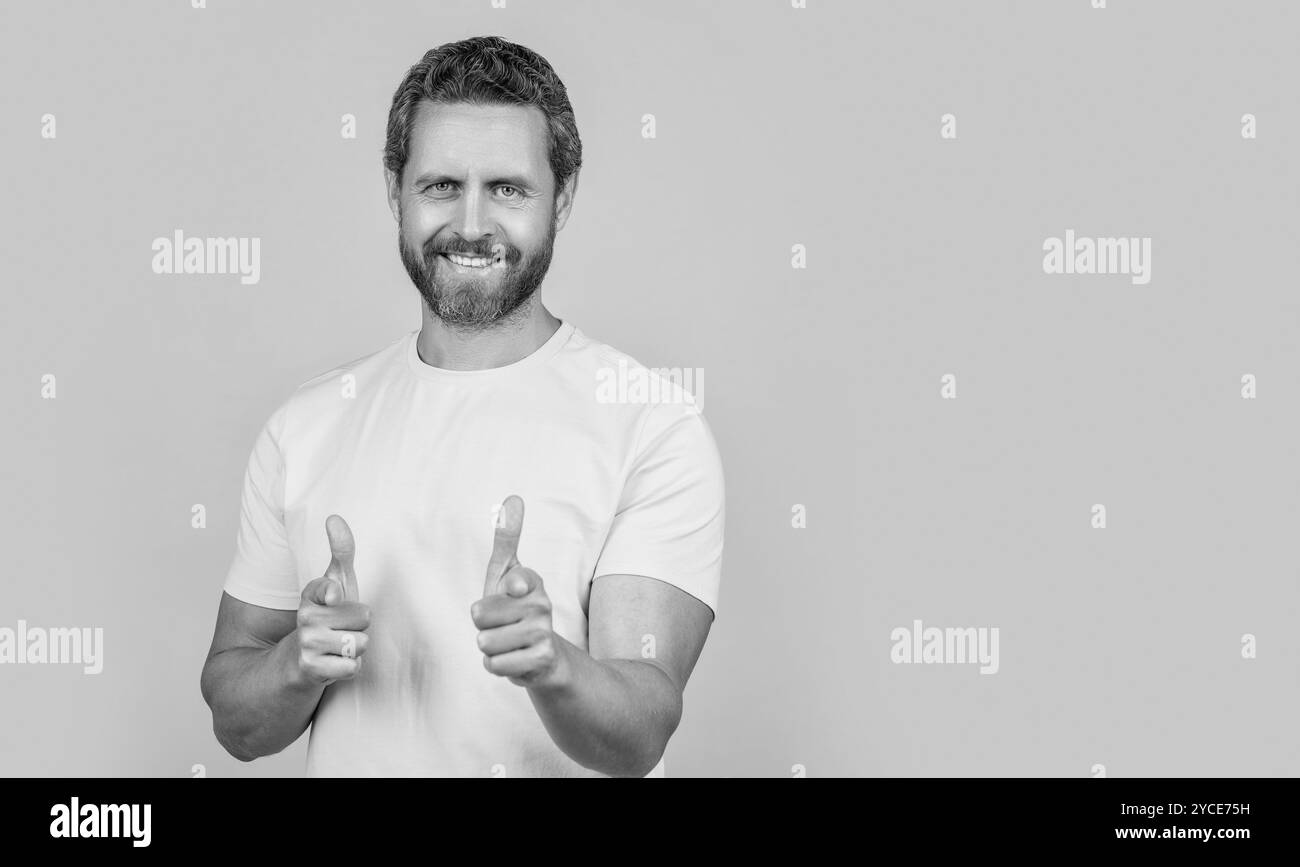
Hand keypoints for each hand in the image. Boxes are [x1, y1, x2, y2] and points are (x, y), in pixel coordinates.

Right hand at [293, 515, 370, 685]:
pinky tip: (333, 665)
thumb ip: (341, 552)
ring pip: (361, 643)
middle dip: (359, 628)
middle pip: (363, 617)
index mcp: (311, 595)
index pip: (332, 586)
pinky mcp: (310, 669)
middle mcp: (305, 617)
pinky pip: (353, 667)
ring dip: (356, 650)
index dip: (337, 594)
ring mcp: (306, 643)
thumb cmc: (326, 620)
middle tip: (341, 632)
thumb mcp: (335, 584)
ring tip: (338, 649)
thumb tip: (334, 517)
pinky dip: (349, 669)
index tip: (333, 598)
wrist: (295, 666)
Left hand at [471, 496, 563, 687]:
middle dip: (481, 625)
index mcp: (531, 581)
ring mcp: (544, 631)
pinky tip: (512, 659)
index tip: (512, 589)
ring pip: (485, 641)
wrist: (542, 656)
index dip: (507, 587)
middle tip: (500, 625)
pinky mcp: (542, 658)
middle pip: (479, 615)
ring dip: (488, 646)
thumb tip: (514, 497)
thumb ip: (507, 538)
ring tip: (505, 642)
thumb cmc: (514, 610)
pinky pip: (494, 664)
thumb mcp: (505, 573)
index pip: (514, 579)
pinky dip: (496, 665)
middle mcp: (542, 603)